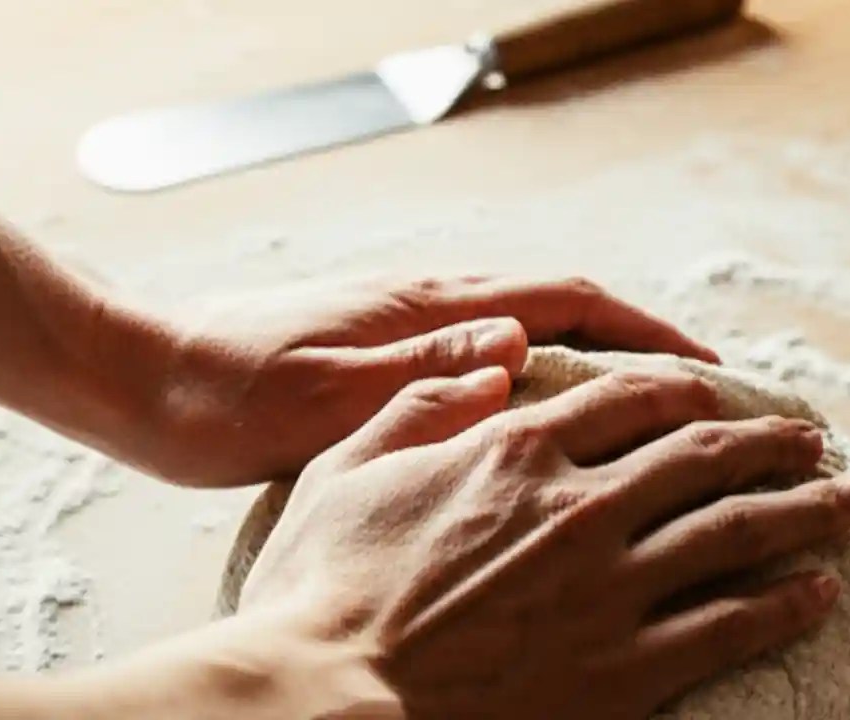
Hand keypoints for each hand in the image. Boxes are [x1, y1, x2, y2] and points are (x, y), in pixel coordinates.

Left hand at [142, 276, 717, 486]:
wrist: (145, 378)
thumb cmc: (225, 394)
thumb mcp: (324, 394)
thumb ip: (423, 372)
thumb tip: (519, 348)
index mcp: (424, 310)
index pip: (563, 303)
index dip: (641, 332)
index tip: (704, 367)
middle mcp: (425, 306)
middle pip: (560, 308)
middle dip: (635, 342)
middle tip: (695, 391)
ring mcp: (407, 325)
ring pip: (528, 329)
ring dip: (593, 359)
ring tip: (644, 408)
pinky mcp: (386, 350)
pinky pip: (489, 354)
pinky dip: (541, 374)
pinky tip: (546, 417)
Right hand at [240, 366, 849, 718]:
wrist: (329, 704)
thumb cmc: (321, 590)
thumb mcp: (346, 468)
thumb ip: (422, 403)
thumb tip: (492, 360)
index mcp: (517, 452)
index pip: (632, 400)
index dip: (691, 391)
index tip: (727, 392)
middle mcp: (581, 507)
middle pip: (706, 457)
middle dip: (771, 443)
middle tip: (814, 441)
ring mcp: (611, 589)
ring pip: (736, 532)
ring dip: (804, 510)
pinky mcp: (627, 670)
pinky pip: (729, 626)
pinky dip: (783, 603)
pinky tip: (819, 590)